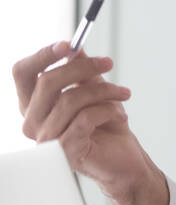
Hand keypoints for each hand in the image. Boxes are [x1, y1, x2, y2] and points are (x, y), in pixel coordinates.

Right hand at [11, 41, 167, 204]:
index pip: (22, 73)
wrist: (125, 160)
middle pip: (47, 82)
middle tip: (108, 63)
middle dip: (82, 67)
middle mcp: (32, 122)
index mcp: (33, 105)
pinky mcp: (65, 151)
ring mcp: (46, 139)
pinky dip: (108, 110)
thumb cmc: (106, 126)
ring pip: (70, 99)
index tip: (69, 44)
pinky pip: (85, 118)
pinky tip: (121, 114)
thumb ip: (81, 72)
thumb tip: (75, 48)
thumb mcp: (94, 92)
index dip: (43, 56)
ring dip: (104, 91)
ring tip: (124, 94)